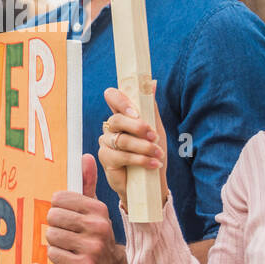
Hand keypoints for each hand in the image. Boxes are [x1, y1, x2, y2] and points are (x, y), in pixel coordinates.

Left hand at [46, 153, 131, 263]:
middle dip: (56, 225)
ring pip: (51, 235)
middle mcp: (98, 227)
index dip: (58, 208)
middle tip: (67, 233)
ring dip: (56, 242)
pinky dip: (57, 256)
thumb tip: (86, 157)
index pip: (59, 199)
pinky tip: (69, 257)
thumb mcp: (96, 210)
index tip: (67, 216)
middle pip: (53, 216)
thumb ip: (88, 184)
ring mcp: (91, 248)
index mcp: (99, 210)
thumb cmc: (97, 237)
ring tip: (69, 246)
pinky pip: (53, 253)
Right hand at [97, 86, 167, 207]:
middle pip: (116, 119)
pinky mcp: (106, 159)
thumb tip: (152, 82)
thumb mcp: (156, 128)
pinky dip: (140, 159)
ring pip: (121, 140)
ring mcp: (106, 143)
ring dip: (143, 147)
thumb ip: (151, 107)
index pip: (112, 97)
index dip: (120, 100)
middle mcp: (111, 127)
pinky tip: (152, 164)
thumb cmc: (152, 151)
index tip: (136, 111)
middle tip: (153, 135)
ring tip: (158, 154)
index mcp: (122, 114)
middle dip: (138, 127)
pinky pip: (121, 156)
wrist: (152, 181)